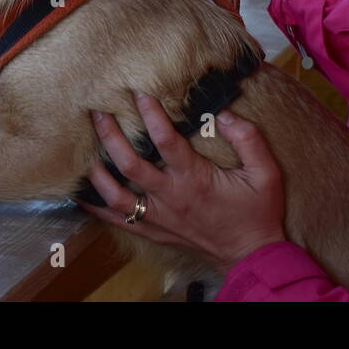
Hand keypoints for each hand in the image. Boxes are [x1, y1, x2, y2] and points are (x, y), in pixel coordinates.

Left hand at [74, 90, 287, 275]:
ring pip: (115, 195)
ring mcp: (158, 217)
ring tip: (84, 148)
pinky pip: (116, 220)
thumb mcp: (265, 172)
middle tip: (97, 111)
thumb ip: (248, 139)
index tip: (139, 93)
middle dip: (110, 136)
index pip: (166, 140)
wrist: (251, 254)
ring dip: (96, 170)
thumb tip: (223, 114)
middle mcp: (171, 197)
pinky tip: (82, 192)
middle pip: (130, 164)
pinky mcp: (153, 231)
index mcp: (195, 179)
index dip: (151, 114)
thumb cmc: (257, 212)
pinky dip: (95, 206)